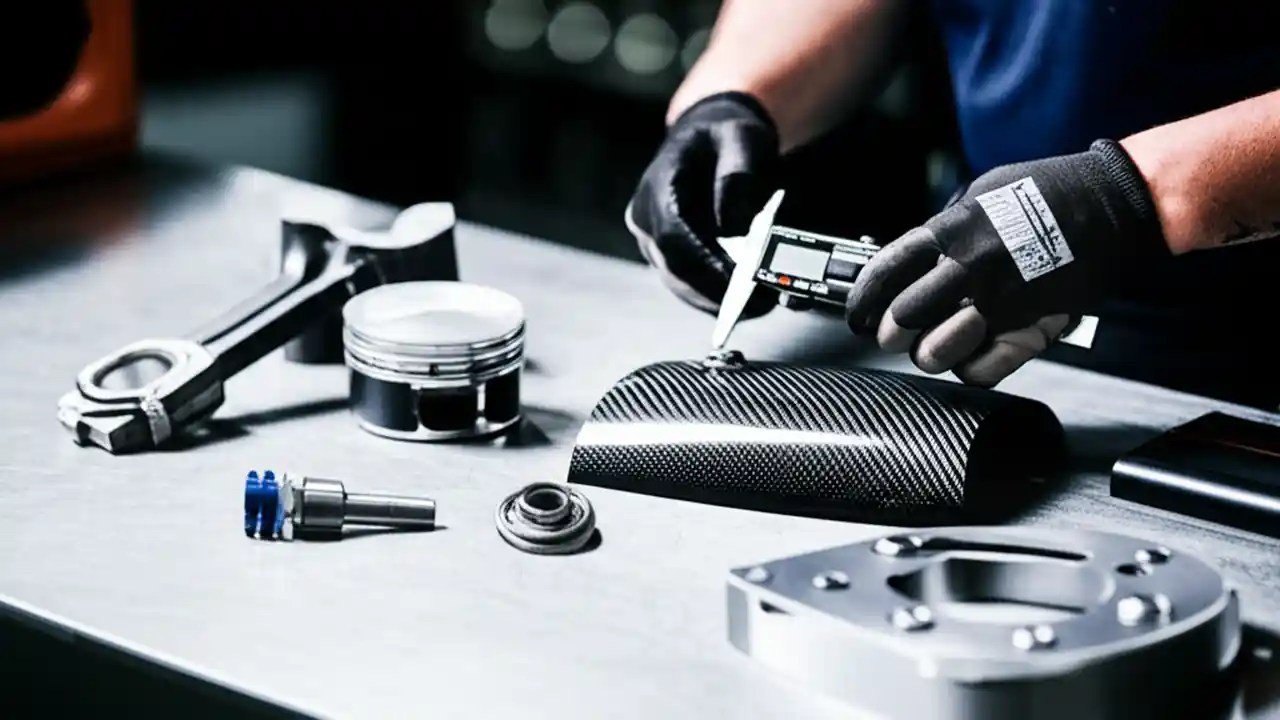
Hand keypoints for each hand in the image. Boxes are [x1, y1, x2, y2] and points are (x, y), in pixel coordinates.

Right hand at [625, 92, 780, 316]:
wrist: (708, 133)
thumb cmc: (724, 134)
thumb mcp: (740, 139)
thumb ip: (738, 177)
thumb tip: (736, 227)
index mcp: (656, 189)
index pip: (674, 238)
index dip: (705, 265)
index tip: (738, 285)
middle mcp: (645, 220)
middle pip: (676, 269)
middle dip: (717, 292)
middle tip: (760, 305)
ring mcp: (653, 241)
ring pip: (681, 283)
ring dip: (718, 300)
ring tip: (760, 307)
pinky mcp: (669, 255)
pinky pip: (688, 283)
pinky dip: (716, 295)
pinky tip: (748, 302)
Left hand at [845, 139, 1168, 385]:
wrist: (1116, 204)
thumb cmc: (1051, 192)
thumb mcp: (983, 192)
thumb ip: (945, 228)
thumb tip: (913, 257)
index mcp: (951, 230)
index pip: (885, 270)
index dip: (863, 298)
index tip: (856, 314)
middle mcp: (969, 266)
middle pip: (904, 315)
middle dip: (890, 331)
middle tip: (891, 335)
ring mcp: (999, 301)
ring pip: (934, 352)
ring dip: (927, 354)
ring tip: (931, 348)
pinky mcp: (1029, 328)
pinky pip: (979, 370)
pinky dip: (968, 368)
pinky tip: (970, 355)